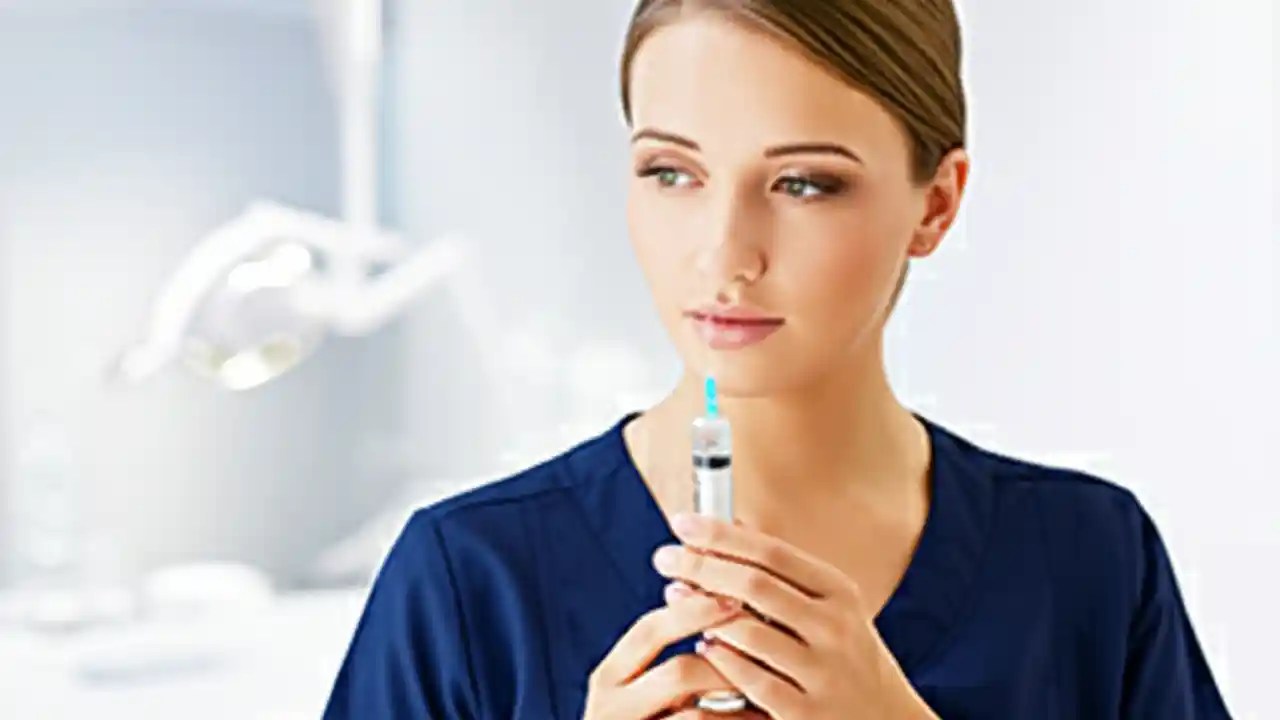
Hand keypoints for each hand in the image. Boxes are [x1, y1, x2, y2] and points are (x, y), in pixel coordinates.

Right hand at [582, 589, 769, 718]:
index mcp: (611, 676)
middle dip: (732, 659)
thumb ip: (673, 649)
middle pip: (680, 673)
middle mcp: (611, 709)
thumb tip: (723, 587)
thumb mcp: (651, 687)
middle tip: (773, 643)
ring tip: (779, 685)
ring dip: (743, 701)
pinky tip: (766, 718)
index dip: (696, 611)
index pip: (652, 630)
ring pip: (699, 717)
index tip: (740, 596)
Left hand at [652, 514, 939, 719]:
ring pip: (745, 632)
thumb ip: (786, 578)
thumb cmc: (845, 658)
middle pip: (753, 586)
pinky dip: (719, 658)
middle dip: (700, 566)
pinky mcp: (804, 713)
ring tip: (674, 596)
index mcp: (839, 593)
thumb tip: (728, 532)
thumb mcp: (831, 611)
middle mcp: (835, 628)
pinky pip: (747, 679)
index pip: (772, 552)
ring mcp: (822, 673)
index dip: (722, 534)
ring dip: (700, 612)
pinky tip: (701, 645)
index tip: (683, 522)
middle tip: (664, 557)